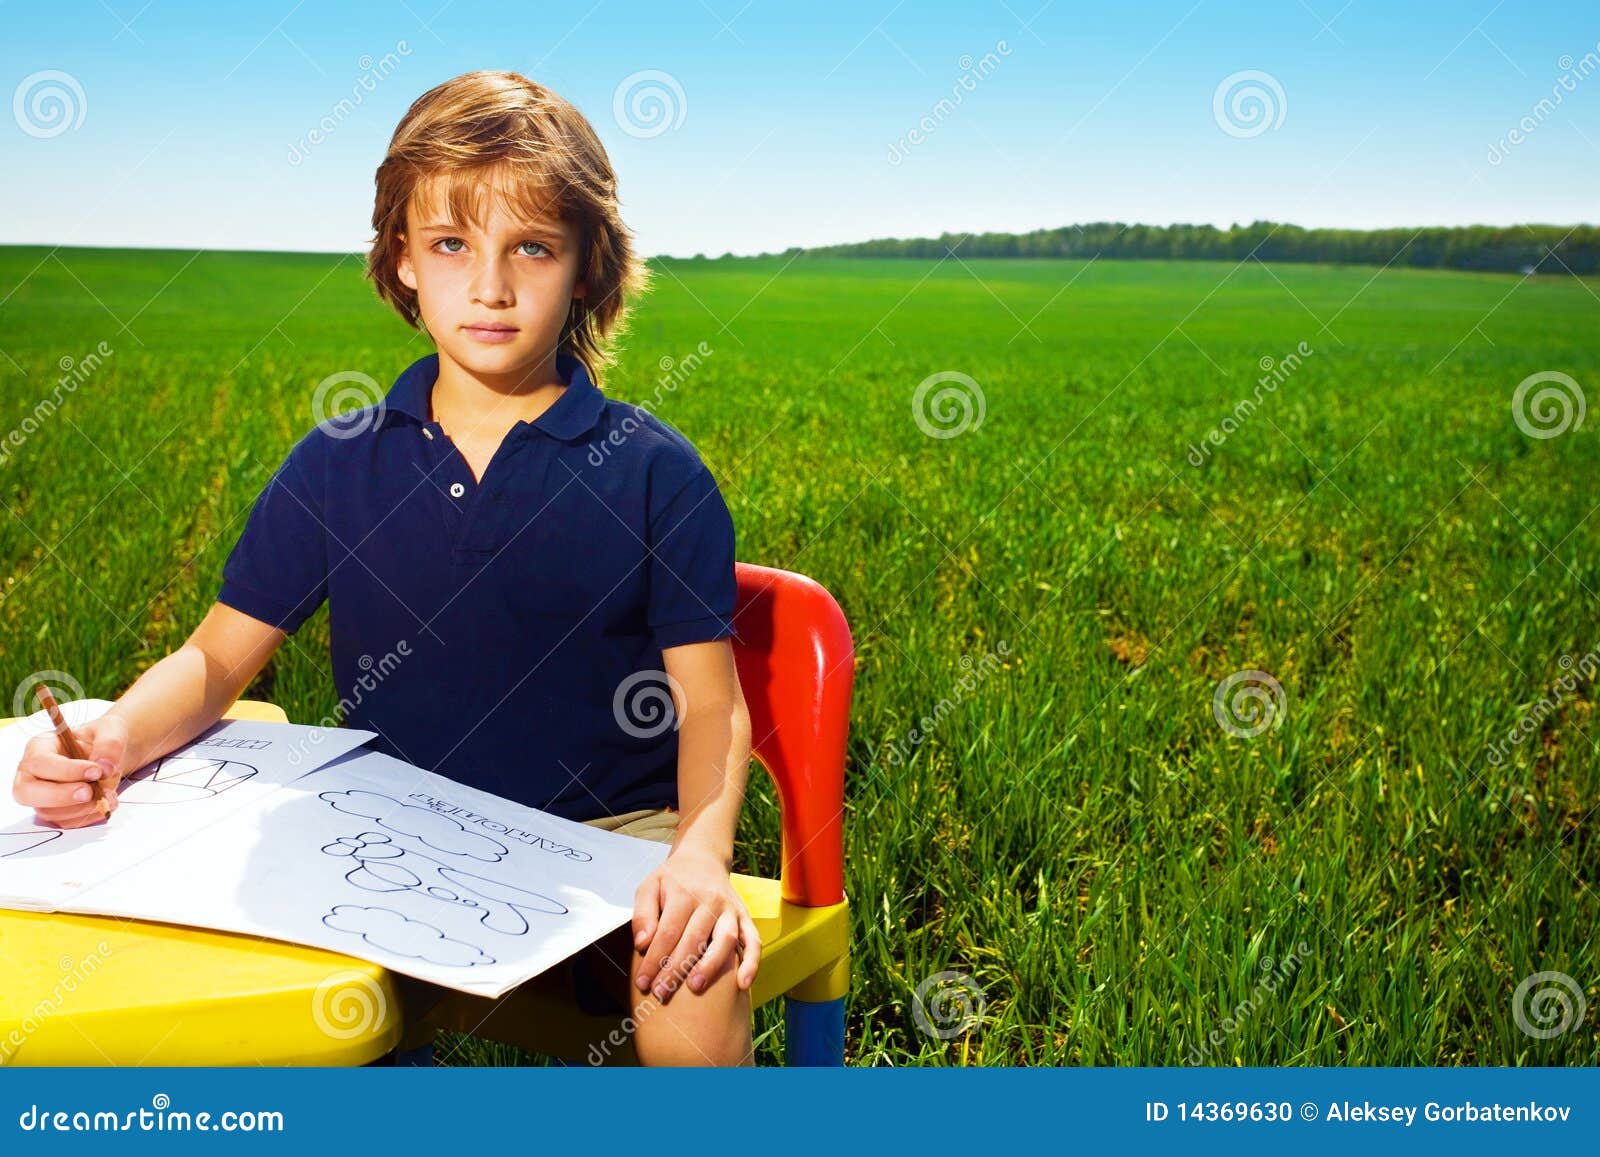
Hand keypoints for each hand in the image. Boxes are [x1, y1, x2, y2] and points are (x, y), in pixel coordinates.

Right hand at [12, 713, 129, 828]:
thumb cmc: (102, 738)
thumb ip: (110, 744)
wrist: (110, 756)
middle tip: (89, 793)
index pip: (40, 762)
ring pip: (48, 812)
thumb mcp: (111, 729)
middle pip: (27, 792)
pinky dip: (88, 817)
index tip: (96, 771)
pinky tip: (106, 803)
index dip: (66, 770)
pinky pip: (66, 822)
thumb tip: (105, 767)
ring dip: (80, 808)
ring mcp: (42, 795)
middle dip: (60, 796)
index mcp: (40, 747)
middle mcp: (34, 773)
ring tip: (108, 795)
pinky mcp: (56, 811)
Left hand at [632, 844, 760, 1002]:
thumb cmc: (672, 879)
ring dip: (711, 966)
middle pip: (694, 939)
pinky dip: (751, 963)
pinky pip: (753, 940)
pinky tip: (743, 984)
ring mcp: (730, 909)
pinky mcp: (745, 917)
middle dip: (676, 969)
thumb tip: (643, 944)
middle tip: (662, 993)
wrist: (703, 857)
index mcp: (684, 894)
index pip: (667, 932)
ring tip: (695, 988)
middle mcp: (710, 901)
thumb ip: (642, 915)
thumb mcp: (649, 887)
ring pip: (725, 939)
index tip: (643, 983)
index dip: (654, 960)